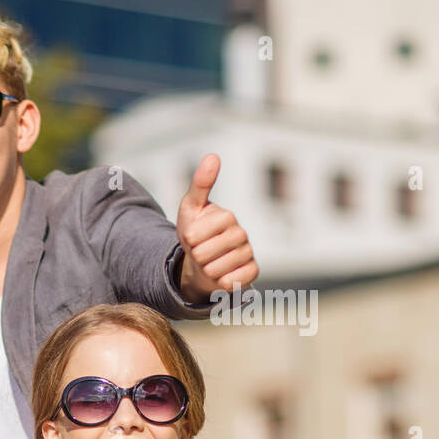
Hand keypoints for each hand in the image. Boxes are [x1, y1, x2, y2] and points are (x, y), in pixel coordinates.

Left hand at [176, 153, 257, 301]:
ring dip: (205, 270)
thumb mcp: (190, 208)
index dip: (186, 240)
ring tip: (208, 262)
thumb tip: (213, 156)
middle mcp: (242, 234)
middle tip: (199, 252)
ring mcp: (248, 253)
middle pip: (202, 254)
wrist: (203, 261)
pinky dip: (219, 282)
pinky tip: (220, 273)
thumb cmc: (196, 233)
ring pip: (214, 270)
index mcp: (227, 217)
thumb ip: (200, 184)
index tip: (191, 237)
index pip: (192, 235)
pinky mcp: (252, 272)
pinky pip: (230, 282)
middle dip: (194, 256)